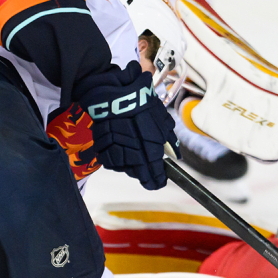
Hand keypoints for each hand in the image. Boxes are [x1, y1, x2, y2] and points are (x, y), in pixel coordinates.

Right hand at [75, 61, 175, 189]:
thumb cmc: (141, 106)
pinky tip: (120, 146)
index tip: (159, 182)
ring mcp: (116, 154)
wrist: (115, 96)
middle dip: (144, 172)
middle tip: (148, 164)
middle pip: (138, 175)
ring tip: (133, 150)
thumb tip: (175, 155)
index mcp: (149, 153)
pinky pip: (111, 160)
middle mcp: (132, 158)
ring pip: (124, 168)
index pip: (153, 177)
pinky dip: (116, 156)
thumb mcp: (162, 120)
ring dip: (130, 163)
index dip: (157, 181)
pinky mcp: (102, 149)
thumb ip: (170, 141)